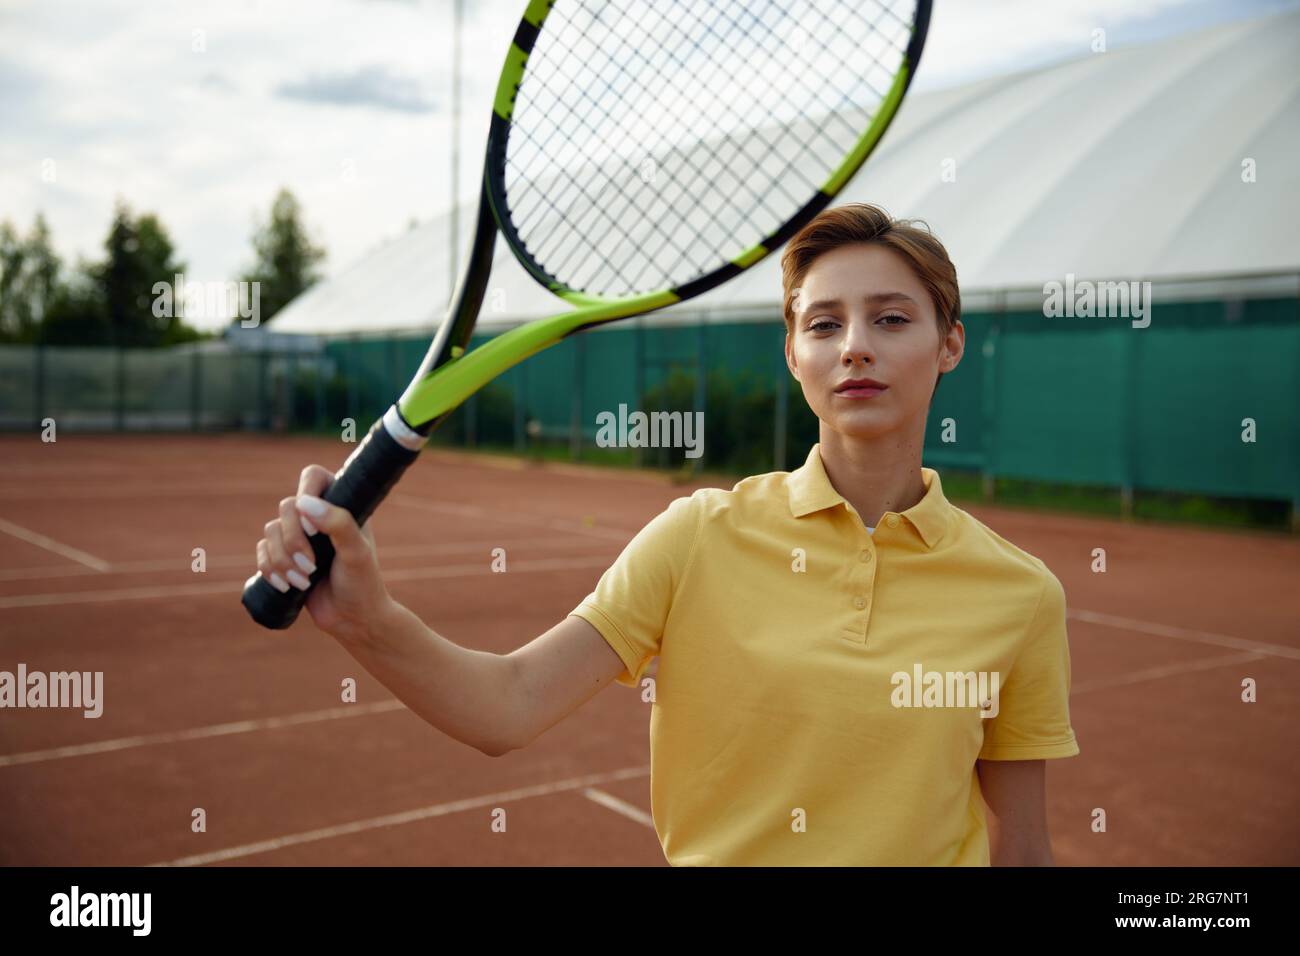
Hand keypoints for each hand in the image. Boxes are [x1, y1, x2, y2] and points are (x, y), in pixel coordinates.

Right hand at [254, 465, 396, 643]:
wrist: (353, 620)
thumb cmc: (362, 584)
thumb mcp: (356, 553)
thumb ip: (338, 524)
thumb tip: (304, 502)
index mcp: (341, 506)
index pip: (313, 477)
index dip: (305, 496)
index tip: (313, 531)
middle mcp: (319, 518)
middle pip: (286, 508)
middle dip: (292, 542)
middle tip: (311, 568)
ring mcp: (300, 538)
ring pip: (270, 531)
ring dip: (282, 560)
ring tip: (303, 582)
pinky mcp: (285, 558)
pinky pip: (262, 552)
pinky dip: (270, 569)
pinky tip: (287, 587)